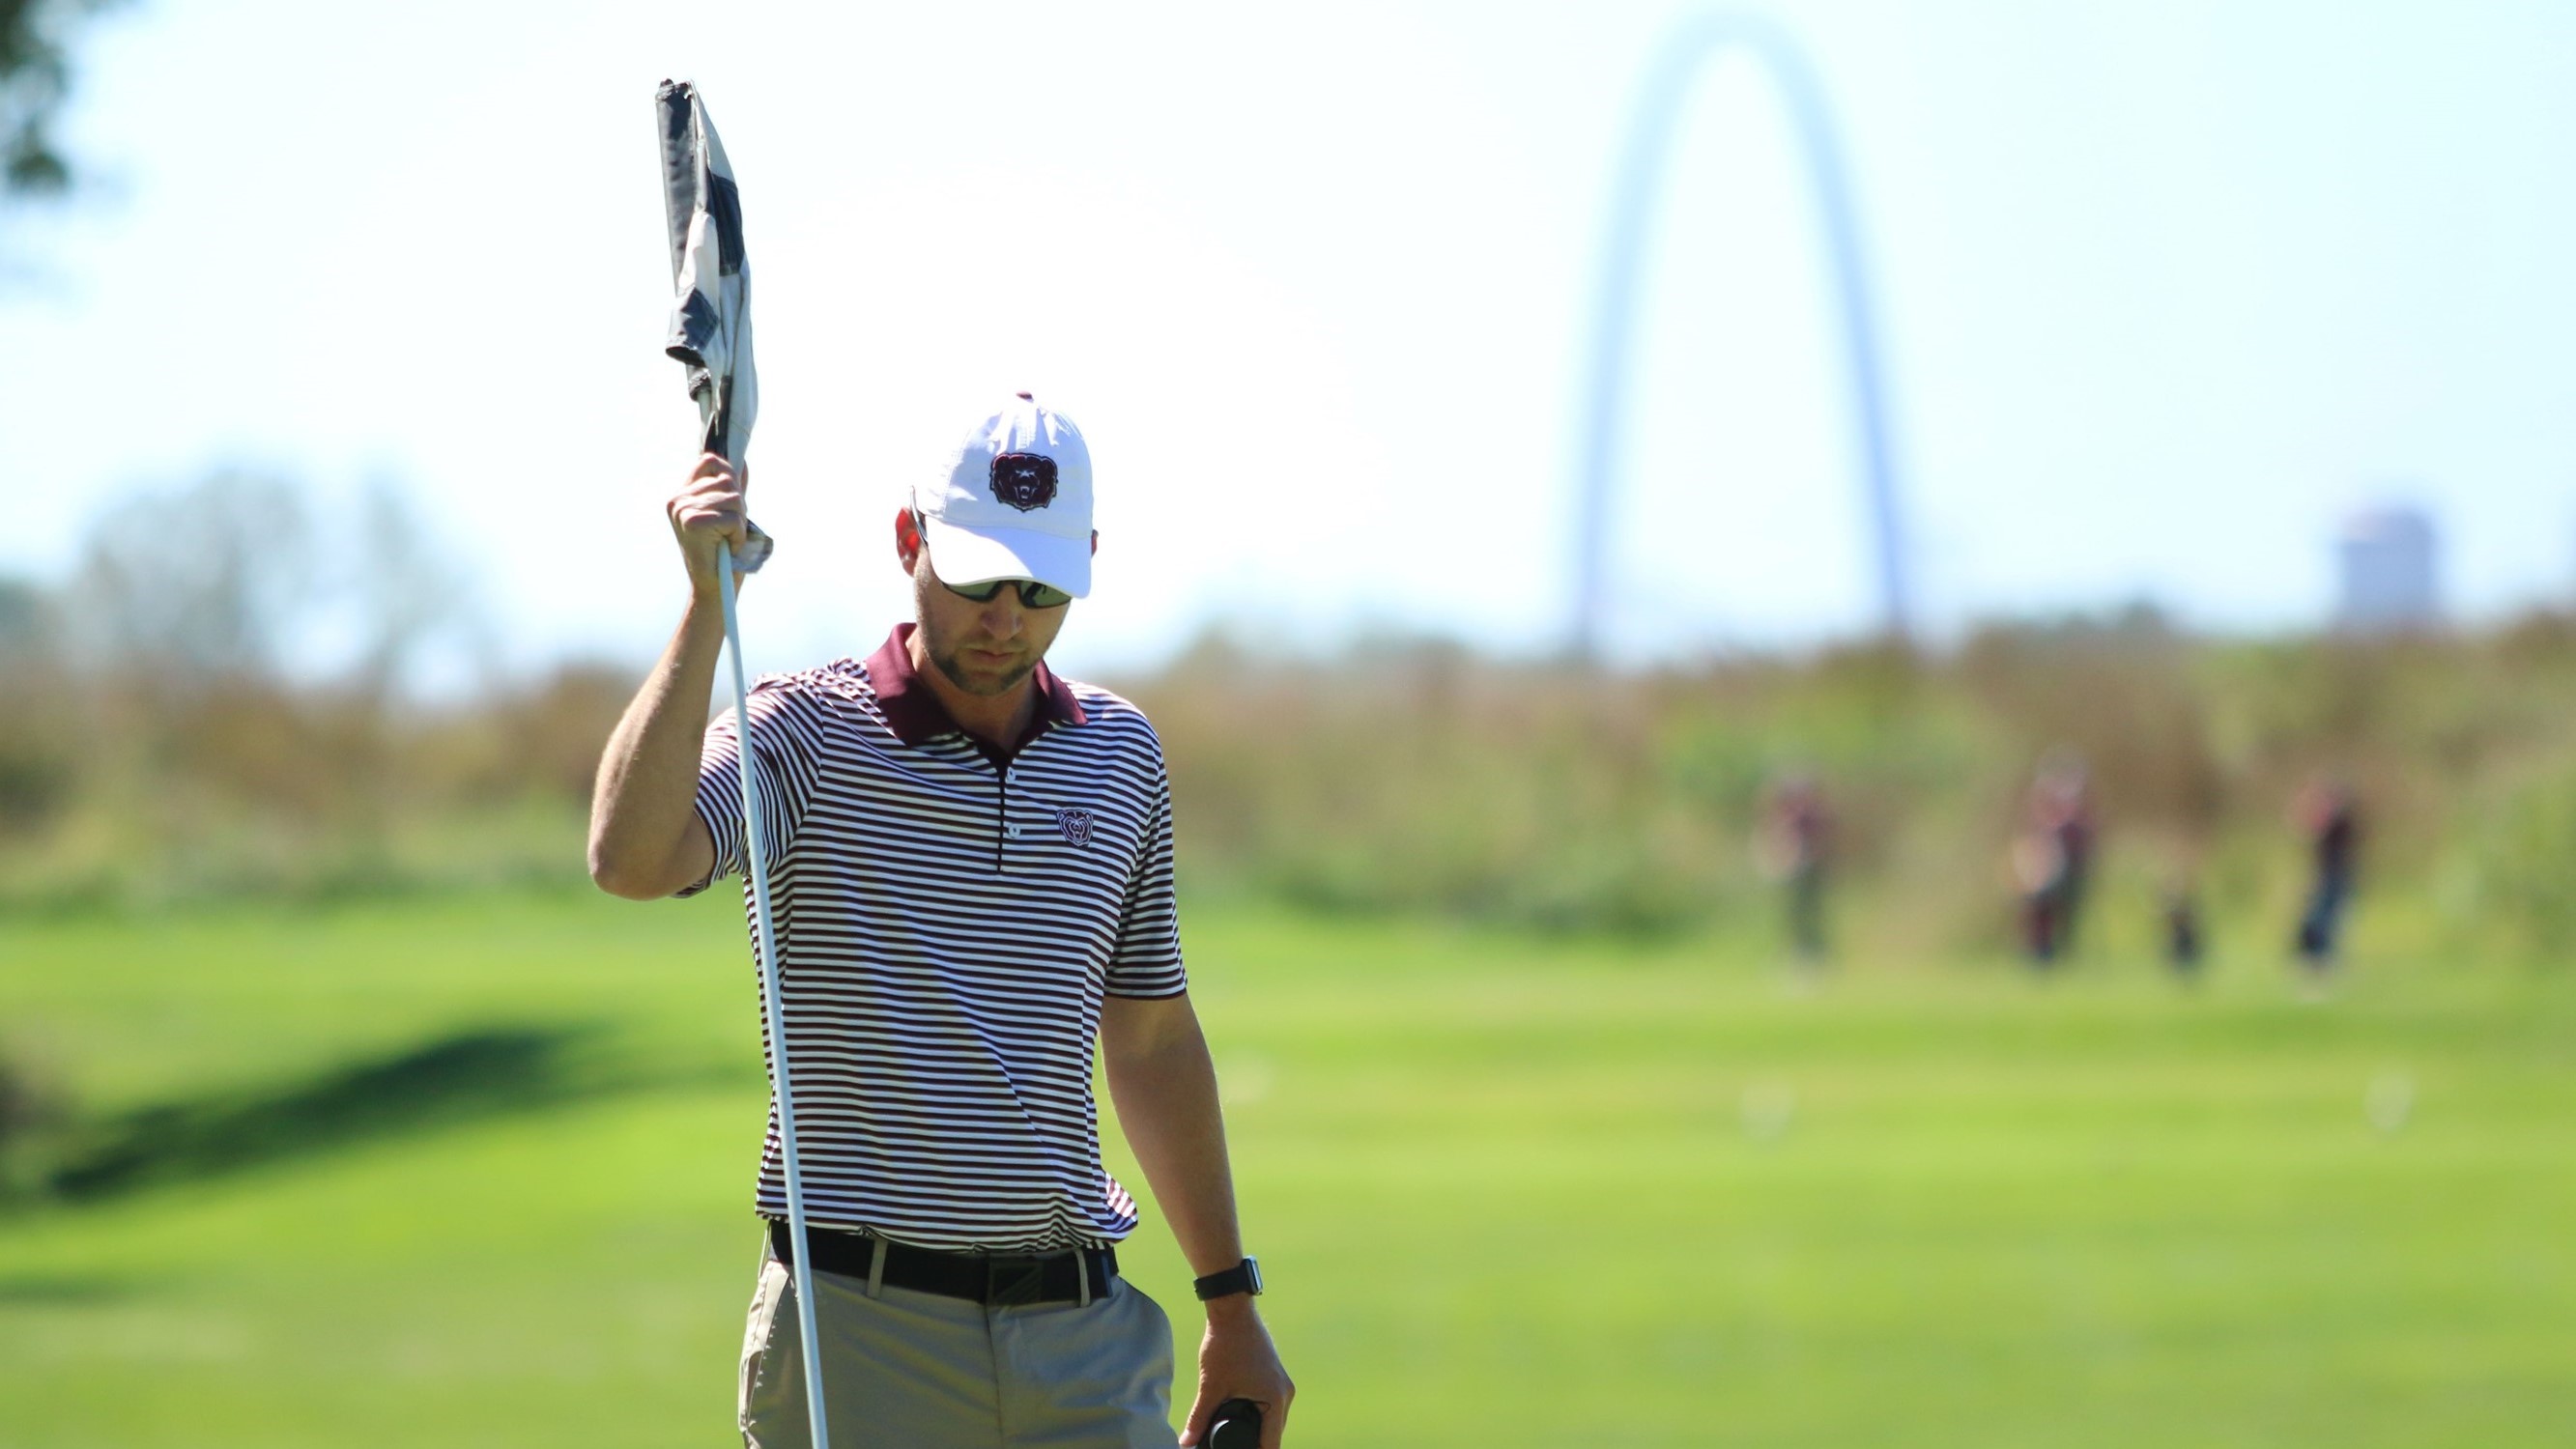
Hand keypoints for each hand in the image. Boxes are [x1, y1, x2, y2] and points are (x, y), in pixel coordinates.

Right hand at [667, 452, 748, 600]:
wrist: (714, 588)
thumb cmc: (722, 553)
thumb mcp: (726, 514)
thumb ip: (731, 489)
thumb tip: (743, 463)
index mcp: (681, 495)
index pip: (710, 461)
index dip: (730, 474)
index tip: (733, 500)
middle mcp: (678, 500)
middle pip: (728, 480)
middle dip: (738, 506)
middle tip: (728, 530)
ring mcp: (684, 510)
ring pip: (733, 499)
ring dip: (739, 522)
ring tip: (727, 539)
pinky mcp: (694, 522)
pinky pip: (733, 518)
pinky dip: (738, 535)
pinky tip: (727, 547)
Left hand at [1180, 1299, 1292, 1447]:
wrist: (1234, 1310)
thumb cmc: (1225, 1345)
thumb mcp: (1211, 1385)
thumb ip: (1199, 1417)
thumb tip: (1186, 1442)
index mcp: (1275, 1399)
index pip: (1272, 1444)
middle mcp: (1285, 1394)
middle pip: (1274, 1434)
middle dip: (1255, 1443)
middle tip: (1230, 1446)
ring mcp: (1282, 1384)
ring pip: (1273, 1420)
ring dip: (1257, 1430)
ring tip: (1233, 1435)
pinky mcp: (1275, 1377)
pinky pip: (1272, 1406)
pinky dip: (1259, 1415)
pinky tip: (1241, 1418)